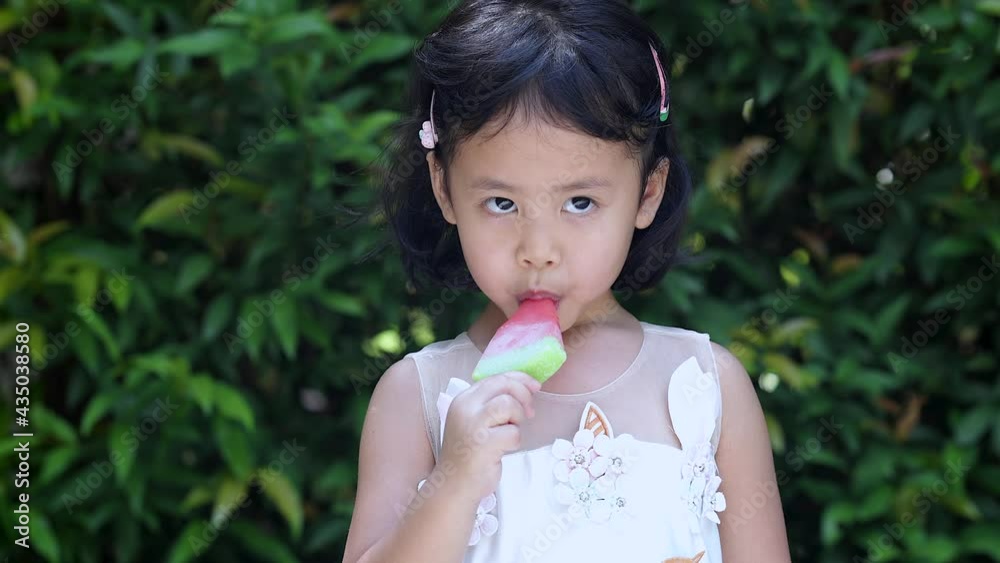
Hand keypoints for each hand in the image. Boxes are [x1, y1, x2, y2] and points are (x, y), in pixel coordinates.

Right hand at [437, 371, 540, 503]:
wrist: (455, 485)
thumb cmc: (470, 453)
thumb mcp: (475, 420)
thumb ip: (492, 403)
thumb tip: (526, 387)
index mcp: (463, 399)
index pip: (496, 378)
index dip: (519, 379)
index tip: (534, 386)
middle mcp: (466, 407)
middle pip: (504, 385)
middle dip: (523, 395)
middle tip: (529, 412)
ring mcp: (473, 425)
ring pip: (509, 405)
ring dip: (517, 418)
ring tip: (510, 432)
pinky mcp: (484, 443)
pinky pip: (513, 433)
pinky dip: (515, 441)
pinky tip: (504, 449)